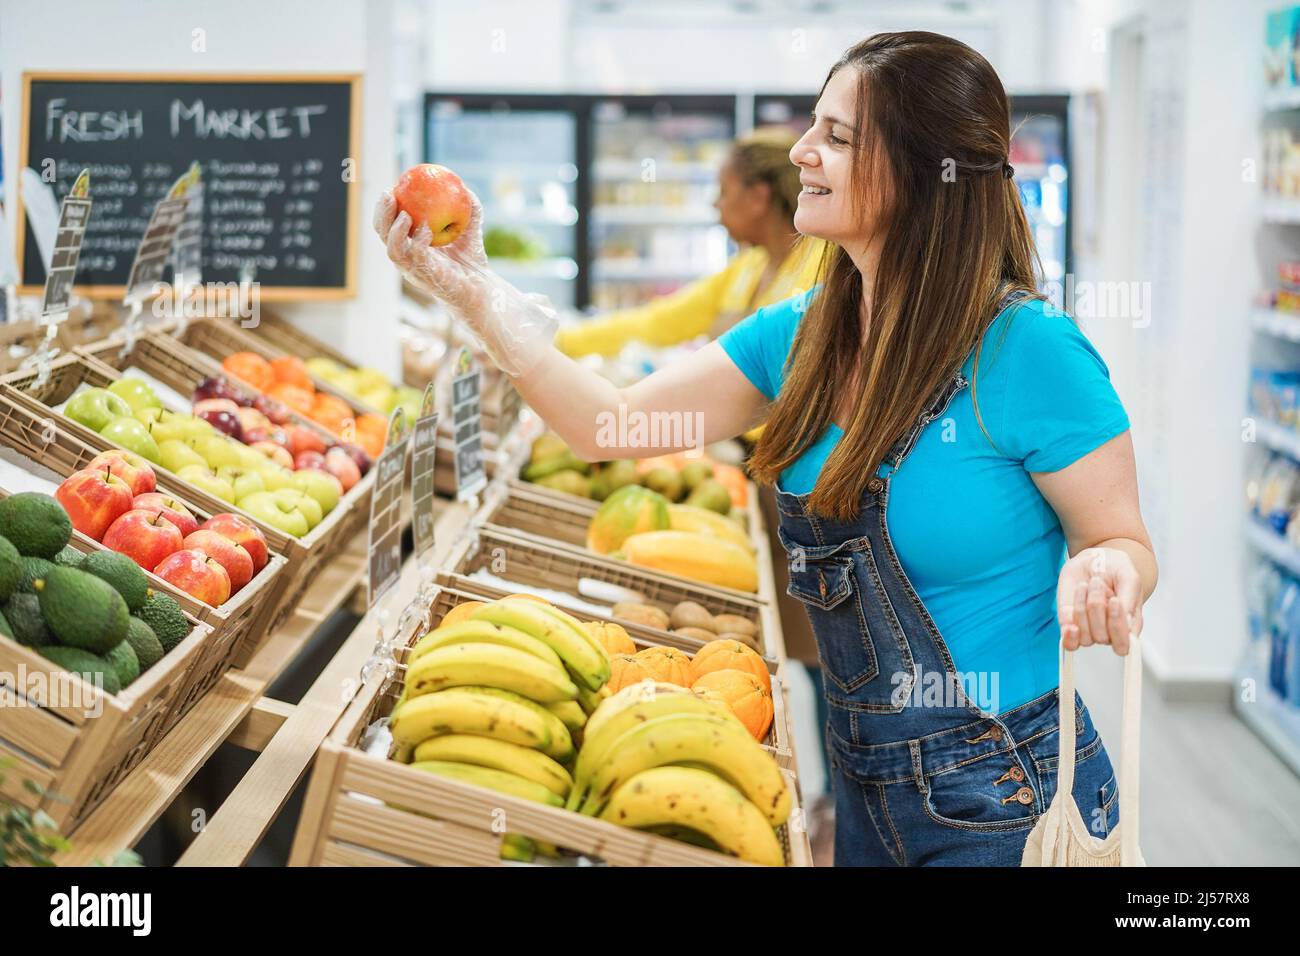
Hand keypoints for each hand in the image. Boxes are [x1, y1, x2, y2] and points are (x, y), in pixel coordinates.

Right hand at [371, 189, 557, 375]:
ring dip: (393, 229)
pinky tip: (426, 228)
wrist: (480, 287)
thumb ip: (470, 209)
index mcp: (409, 244)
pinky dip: (417, 242)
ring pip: (392, 249)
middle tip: (389, 193)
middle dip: (380, 213)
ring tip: (403, 212)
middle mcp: (406, 257)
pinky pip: (414, 258)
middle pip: (382, 234)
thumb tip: (466, 187)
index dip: (386, 206)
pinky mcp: (424, 277)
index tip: (394, 185)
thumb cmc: (472, 260)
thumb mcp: (471, 229)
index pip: (389, 223)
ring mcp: (412, 269)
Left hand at [1056, 547, 1142, 655]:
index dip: (1118, 627)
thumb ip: (1130, 599)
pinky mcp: (1070, 624)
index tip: (1114, 600)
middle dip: (1097, 607)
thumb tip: (1127, 621)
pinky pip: (1069, 643)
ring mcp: (1089, 629)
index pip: (1125, 644)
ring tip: (1085, 586)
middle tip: (1097, 583)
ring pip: (1085, 637)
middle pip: (1103, 638)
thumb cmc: (1114, 569)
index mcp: (1129, 623)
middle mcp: (1109, 630)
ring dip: (1082, 609)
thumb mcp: (1128, 577)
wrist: (1093, 559)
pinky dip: (1069, 637)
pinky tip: (1070, 627)